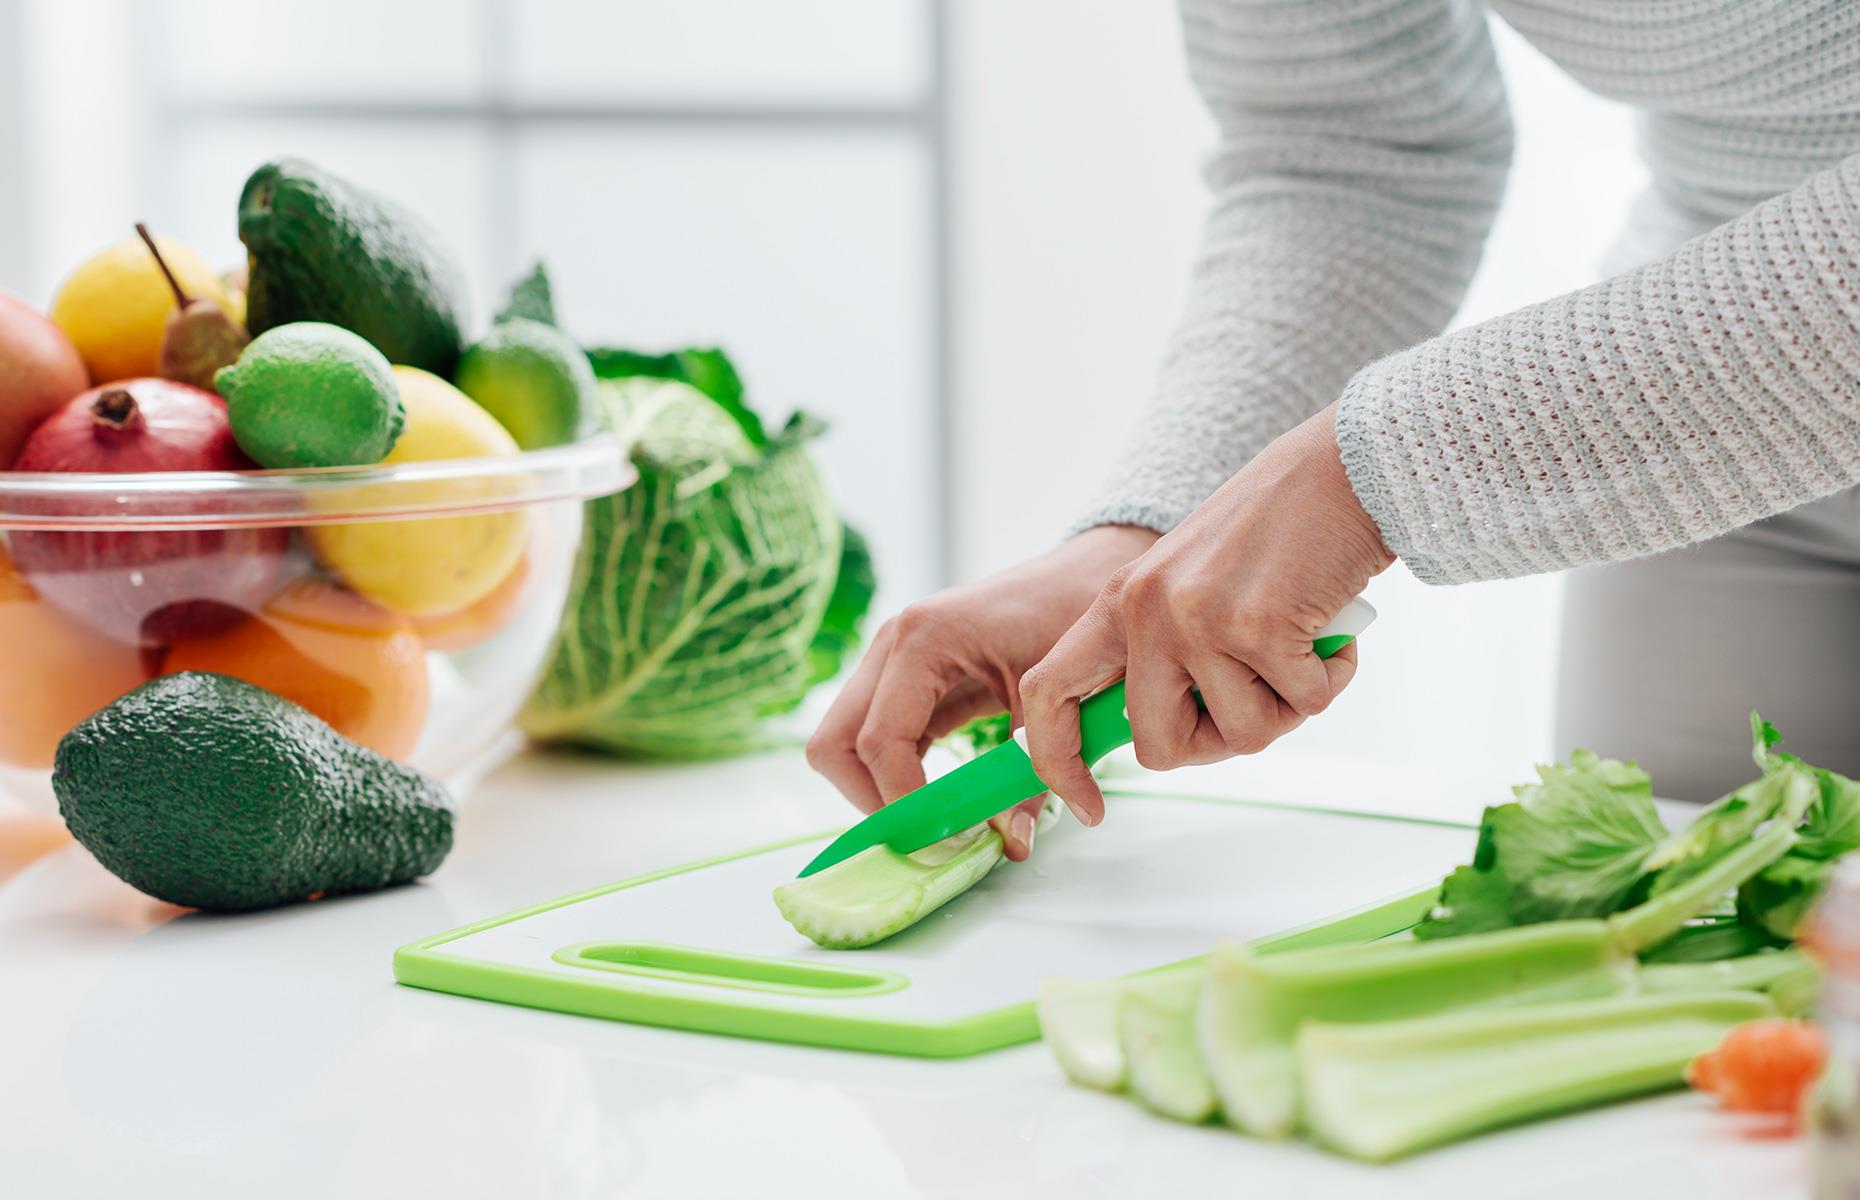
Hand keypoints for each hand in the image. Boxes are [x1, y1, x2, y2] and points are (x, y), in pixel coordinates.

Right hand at [807, 524, 1159, 859]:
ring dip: (877, 790)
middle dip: (869, 801)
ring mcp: (892, 659)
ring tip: (935, 823)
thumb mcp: (1053, 698)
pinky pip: (876, 737)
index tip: (943, 840)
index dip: (902, 801)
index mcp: (923, 639)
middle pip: (833, 744)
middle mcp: (893, 644)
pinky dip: (897, 773)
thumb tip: (1012, 842)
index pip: (878, 741)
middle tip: (923, 836)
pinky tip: (942, 797)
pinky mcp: (905, 678)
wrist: (1083, 574)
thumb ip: (1029, 772)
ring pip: (843, 744)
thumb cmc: (1071, 616)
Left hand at [1020, 402, 1392, 825]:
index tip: (1086, 806)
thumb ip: (1163, 654)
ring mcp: (1197, 618)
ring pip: (1241, 736)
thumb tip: (1160, 739)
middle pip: (1158, 747)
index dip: (1058, 762)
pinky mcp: (1258, 625)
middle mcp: (1143, 610)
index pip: (1047, 692)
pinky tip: (1331, 631)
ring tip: (1301, 645)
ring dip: (1287, 705)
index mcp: (1116, 603)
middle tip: (1261, 697)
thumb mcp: (1188, 586)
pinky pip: (1301, 704)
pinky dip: (1330, 679)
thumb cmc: (1276, 533)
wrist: (1341, 467)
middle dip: (1218, 741)